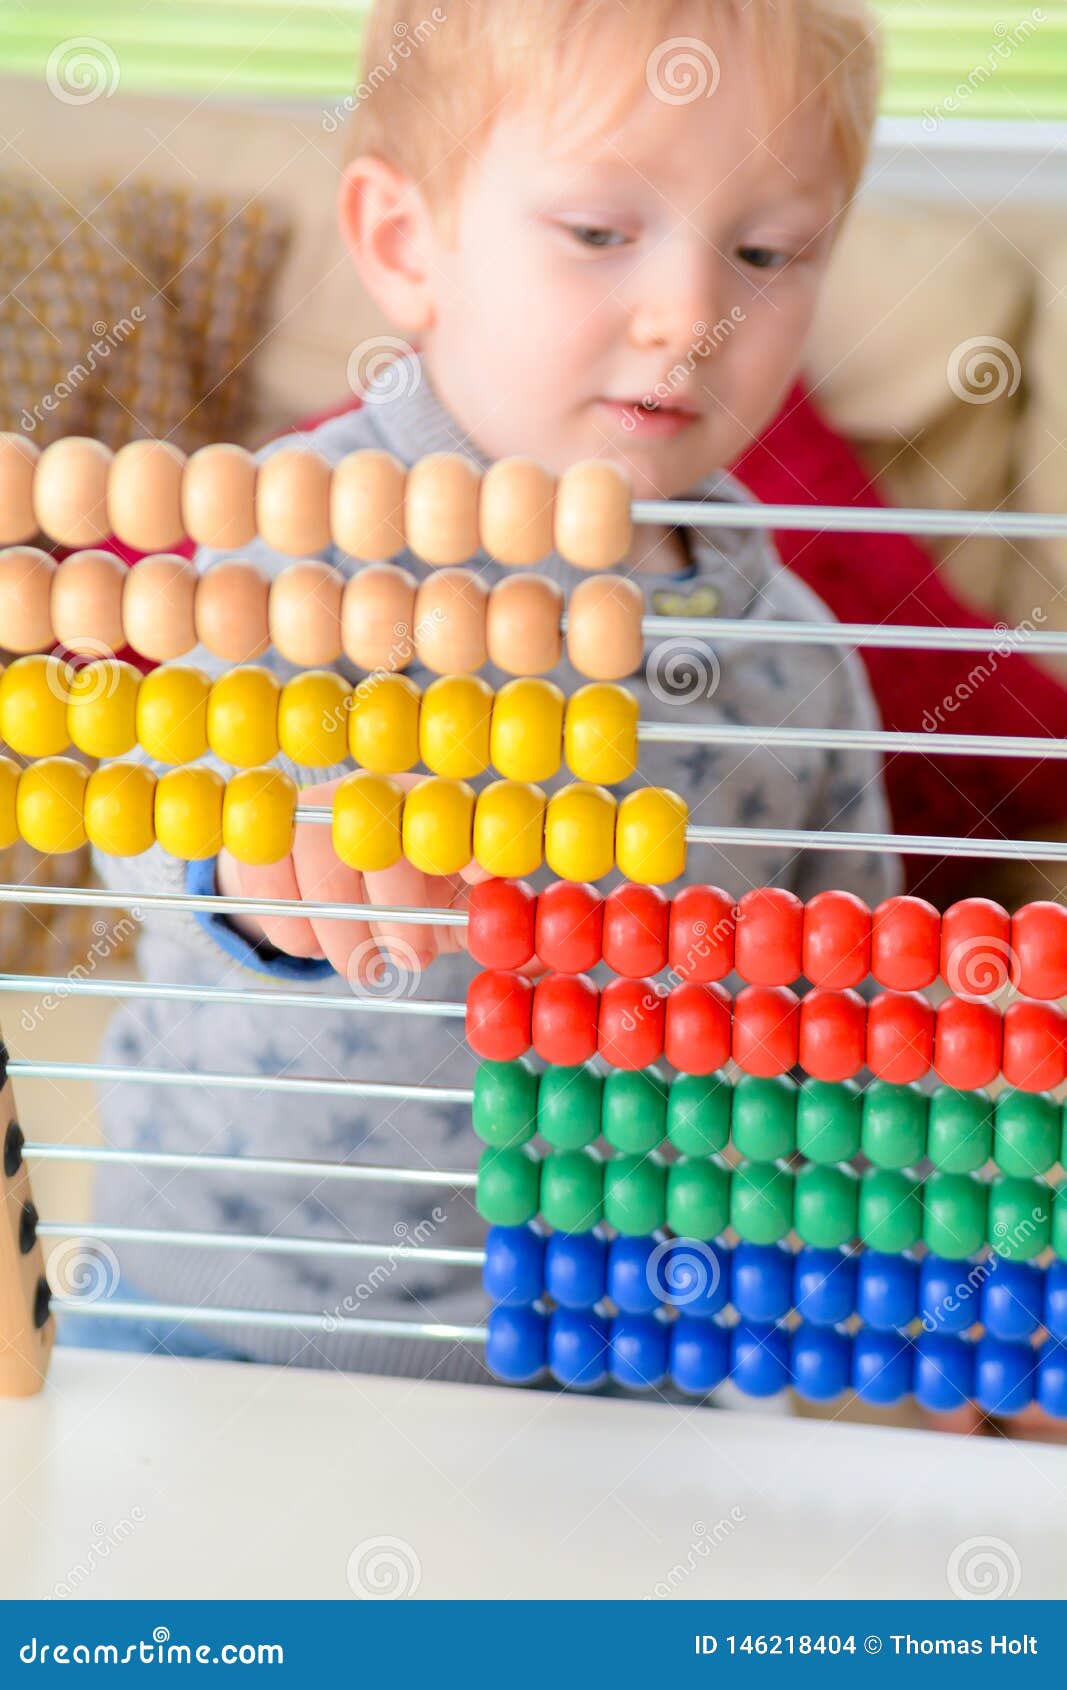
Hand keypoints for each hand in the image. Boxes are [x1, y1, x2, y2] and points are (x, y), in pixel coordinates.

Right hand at [215, 775, 486, 988]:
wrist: (312, 878)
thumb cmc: (402, 898)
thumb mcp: (452, 908)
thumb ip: (493, 929)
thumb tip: (538, 960)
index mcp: (430, 805)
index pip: (455, 815)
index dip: (470, 847)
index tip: (480, 887)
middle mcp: (371, 793)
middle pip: (381, 839)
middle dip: (398, 914)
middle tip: (410, 961)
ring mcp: (310, 811)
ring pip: (322, 874)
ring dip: (346, 940)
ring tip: (365, 962)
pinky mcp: (261, 839)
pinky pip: (272, 896)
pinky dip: (299, 936)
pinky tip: (319, 942)